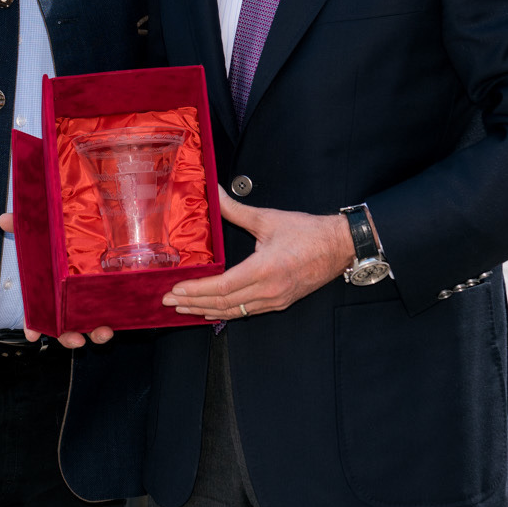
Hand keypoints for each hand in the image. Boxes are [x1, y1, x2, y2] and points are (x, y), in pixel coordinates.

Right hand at [0, 212, 114, 347]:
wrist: (93, 230)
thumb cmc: (60, 240)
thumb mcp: (42, 234)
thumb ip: (22, 228)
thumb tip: (4, 219)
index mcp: (49, 289)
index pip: (37, 313)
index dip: (33, 325)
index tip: (33, 335)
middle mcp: (68, 299)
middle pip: (65, 326)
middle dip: (68, 337)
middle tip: (75, 340)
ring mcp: (89, 299)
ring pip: (90, 324)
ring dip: (96, 334)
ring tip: (103, 332)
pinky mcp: (111, 294)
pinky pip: (113, 313)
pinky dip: (116, 321)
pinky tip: (118, 322)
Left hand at [163, 185, 355, 320]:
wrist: (339, 247)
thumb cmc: (309, 232)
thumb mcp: (269, 218)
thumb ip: (236, 211)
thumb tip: (214, 194)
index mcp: (265, 269)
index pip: (223, 287)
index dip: (196, 291)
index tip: (176, 290)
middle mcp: (269, 290)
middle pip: (224, 304)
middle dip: (193, 304)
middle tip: (169, 302)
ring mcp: (275, 300)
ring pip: (234, 312)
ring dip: (206, 311)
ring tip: (184, 309)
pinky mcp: (280, 303)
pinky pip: (247, 312)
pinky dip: (225, 312)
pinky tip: (211, 310)